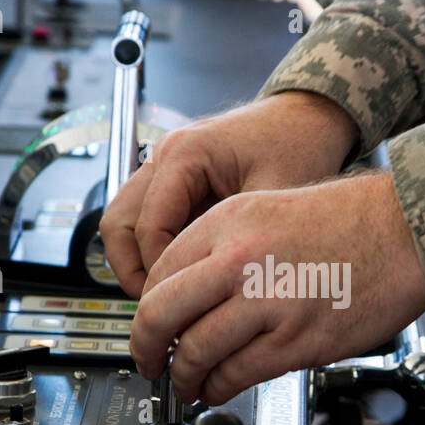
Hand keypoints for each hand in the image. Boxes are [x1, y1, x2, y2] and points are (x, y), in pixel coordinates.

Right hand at [100, 91, 357, 296]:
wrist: (306, 119)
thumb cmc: (297, 144)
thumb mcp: (276, 198)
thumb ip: (243, 242)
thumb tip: (219, 291)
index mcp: (184, 153)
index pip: (149, 228)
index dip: (162, 273)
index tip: (184, 301)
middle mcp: (164, 155)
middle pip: (117, 225)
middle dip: (135, 272)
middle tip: (163, 305)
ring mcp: (162, 166)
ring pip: (123, 224)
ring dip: (138, 262)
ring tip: (171, 294)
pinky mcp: (171, 180)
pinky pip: (144, 220)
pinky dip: (154, 249)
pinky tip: (184, 272)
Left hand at [128, 172, 424, 404]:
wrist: (409, 231)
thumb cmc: (354, 219)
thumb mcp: (271, 208)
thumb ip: (227, 246)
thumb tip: (193, 292)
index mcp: (229, 221)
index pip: (159, 273)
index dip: (147, 308)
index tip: (151, 325)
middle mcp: (240, 259)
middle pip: (161, 313)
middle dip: (145, 347)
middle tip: (148, 362)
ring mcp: (268, 302)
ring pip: (195, 350)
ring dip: (183, 377)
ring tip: (186, 384)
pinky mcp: (297, 340)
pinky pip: (237, 373)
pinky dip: (219, 388)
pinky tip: (218, 389)